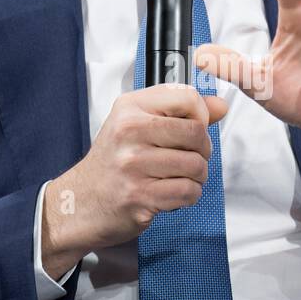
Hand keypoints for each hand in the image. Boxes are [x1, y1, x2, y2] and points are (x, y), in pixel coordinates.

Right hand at [41, 84, 228, 278]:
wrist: (79, 202)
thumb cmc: (112, 164)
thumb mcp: (138, 125)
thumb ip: (181, 113)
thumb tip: (220, 106)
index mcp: (130, 108)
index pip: (187, 97)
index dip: (201, 116)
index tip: (192, 129)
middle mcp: (130, 131)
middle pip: (197, 133)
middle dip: (202, 151)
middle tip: (188, 158)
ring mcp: (133, 164)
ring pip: (196, 165)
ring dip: (196, 177)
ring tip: (178, 178)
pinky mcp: (140, 195)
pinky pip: (188, 191)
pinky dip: (188, 196)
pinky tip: (171, 194)